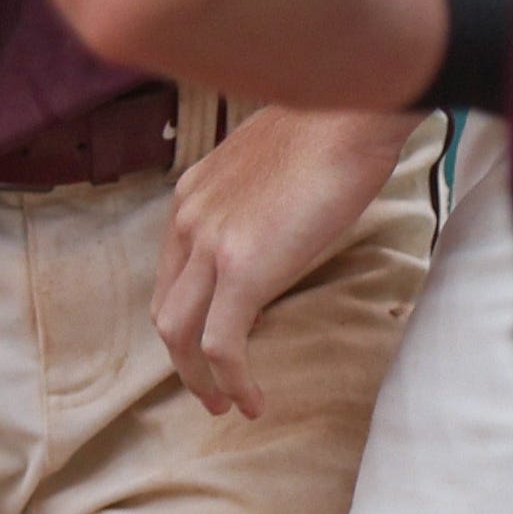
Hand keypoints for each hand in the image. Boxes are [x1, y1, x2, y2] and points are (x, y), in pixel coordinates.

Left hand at [151, 107, 413, 415]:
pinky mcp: (243, 268)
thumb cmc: (326, 126)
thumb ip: (255, 199)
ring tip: (226, 405)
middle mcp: (188, 218)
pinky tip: (253, 401)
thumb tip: (275, 226)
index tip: (208, 343)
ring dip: (199, 380)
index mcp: (192, 194)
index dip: (185, 316)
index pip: (170, 273)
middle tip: (209, 389)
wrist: (347, 108)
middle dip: (182, 358)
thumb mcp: (269, 163)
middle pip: (165, 309)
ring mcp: (210, 243)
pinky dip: (233, 381)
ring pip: (179, 334)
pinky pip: (221, 345)